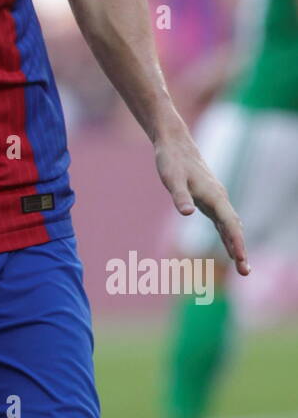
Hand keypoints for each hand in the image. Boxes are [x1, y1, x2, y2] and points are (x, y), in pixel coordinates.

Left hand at [154, 126, 249, 276]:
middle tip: (245, 272)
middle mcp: (219, 198)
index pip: (230, 224)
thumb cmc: (172, 161)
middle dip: (241, 250)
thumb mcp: (172, 179)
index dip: (237, 243)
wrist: (174, 144)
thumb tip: (187, 213)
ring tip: (242, 266)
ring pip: (231, 225)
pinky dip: (228, 235)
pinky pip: (223, 221)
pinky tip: (229, 248)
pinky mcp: (209, 199)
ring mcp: (216, 198)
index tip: (241, 260)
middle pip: (234, 228)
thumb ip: (180, 196)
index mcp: (214, 196)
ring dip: (236, 245)